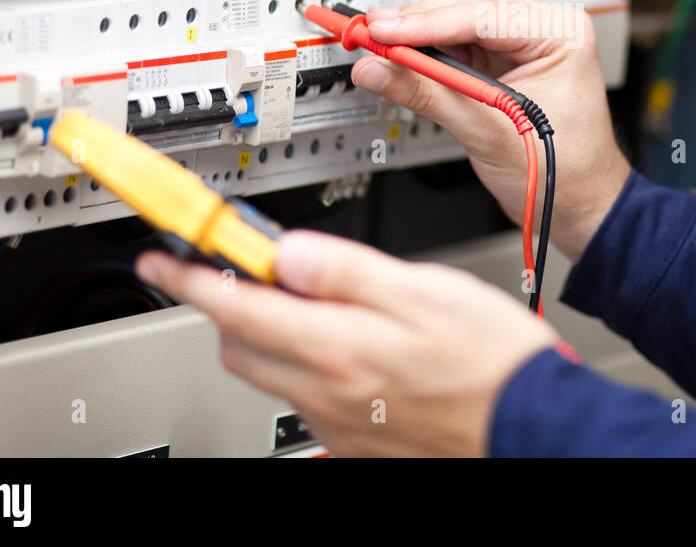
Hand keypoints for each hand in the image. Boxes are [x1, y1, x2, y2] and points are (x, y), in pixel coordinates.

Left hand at [135, 230, 558, 456]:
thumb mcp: (426, 290)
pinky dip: (309, 371)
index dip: (189, 276)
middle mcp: (326, 392)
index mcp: (337, 345)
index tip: (162, 257)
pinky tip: (353, 353)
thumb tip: (288, 250)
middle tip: (250, 271)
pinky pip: (309, 404)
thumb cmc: (492, 361)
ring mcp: (339, 425)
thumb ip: (348, 269)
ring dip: (270, 338)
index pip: (236, 306)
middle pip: (240, 347)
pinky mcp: (357, 446)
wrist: (533, 428)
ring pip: (273, 376)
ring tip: (314, 306)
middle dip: (230, 305)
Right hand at [351, 0, 631, 261]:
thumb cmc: (561, 171)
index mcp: (560, 34)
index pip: (482, 13)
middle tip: (377, 40)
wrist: (578, 202)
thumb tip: (377, 69)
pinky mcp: (504, 55)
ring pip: (462, 6)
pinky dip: (431, 44)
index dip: (425, 22)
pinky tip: (411, 60)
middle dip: (422, 18)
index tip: (381, 31)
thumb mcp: (487, 133)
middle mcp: (545, 26)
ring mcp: (524, 38)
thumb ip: (427, 95)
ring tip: (392, 52)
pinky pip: (459, 33)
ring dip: (425, 28)